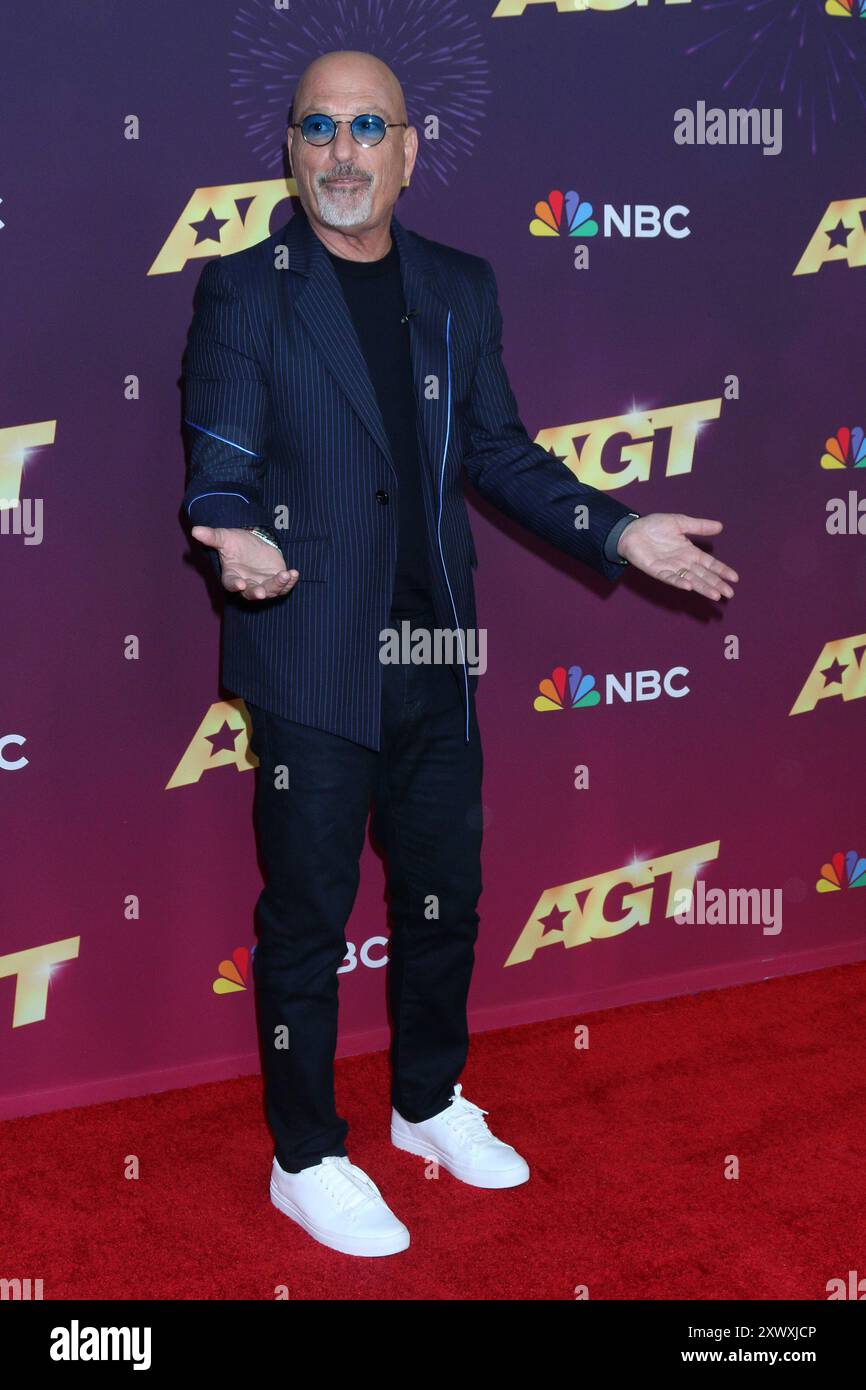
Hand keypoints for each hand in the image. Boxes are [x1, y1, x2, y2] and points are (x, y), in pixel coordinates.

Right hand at [191, 525, 298, 599]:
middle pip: (252, 593)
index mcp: (232, 576)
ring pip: (271, 591)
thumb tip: (195, 530)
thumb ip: (212, 537)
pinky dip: (290, 581)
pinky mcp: (277, 582)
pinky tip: (294, 573)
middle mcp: (248, 585)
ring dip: (278, 585)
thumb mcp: (225, 537)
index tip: (240, 584)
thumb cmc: (236, 542)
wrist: (254, 541)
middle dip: (258, 593)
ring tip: (286, 575)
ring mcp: (263, 585)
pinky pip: (284, 586)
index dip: (235, 585)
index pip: (232, 583)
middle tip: (262, 593)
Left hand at [617, 513, 738, 600]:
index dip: (722, 570)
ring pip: (691, 580)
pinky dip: (679, 582)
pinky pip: (670, 578)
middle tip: (729, 593)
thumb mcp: (680, 522)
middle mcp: (682, 562)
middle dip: (716, 583)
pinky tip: (689, 587)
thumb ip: (699, 526)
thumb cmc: (654, 526)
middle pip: (703, 575)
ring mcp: (670, 568)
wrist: (631, 529)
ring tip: (715, 595)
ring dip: (703, 587)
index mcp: (689, 551)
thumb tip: (720, 526)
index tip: (734, 578)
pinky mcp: (657, 571)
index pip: (709, 563)